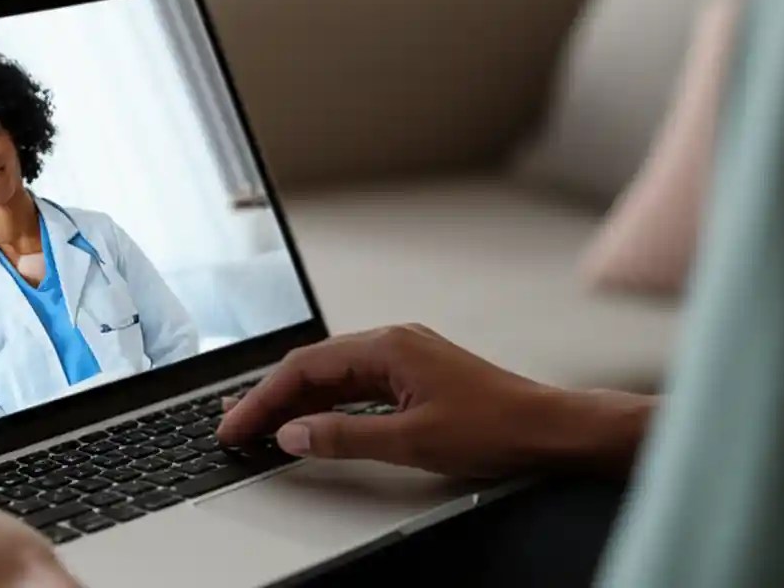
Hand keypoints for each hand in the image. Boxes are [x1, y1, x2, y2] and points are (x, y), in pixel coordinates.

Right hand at [216, 324, 653, 478]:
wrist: (548, 428)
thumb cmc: (494, 426)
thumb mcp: (410, 440)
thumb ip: (344, 436)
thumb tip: (293, 434)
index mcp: (387, 347)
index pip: (305, 367)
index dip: (263, 398)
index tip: (235, 424)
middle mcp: (392, 343)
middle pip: (313, 367)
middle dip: (271, 397)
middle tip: (236, 427)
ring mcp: (404, 358)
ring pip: (333, 377)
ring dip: (296, 401)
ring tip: (260, 427)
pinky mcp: (414, 376)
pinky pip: (355, 386)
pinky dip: (326, 405)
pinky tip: (312, 424)